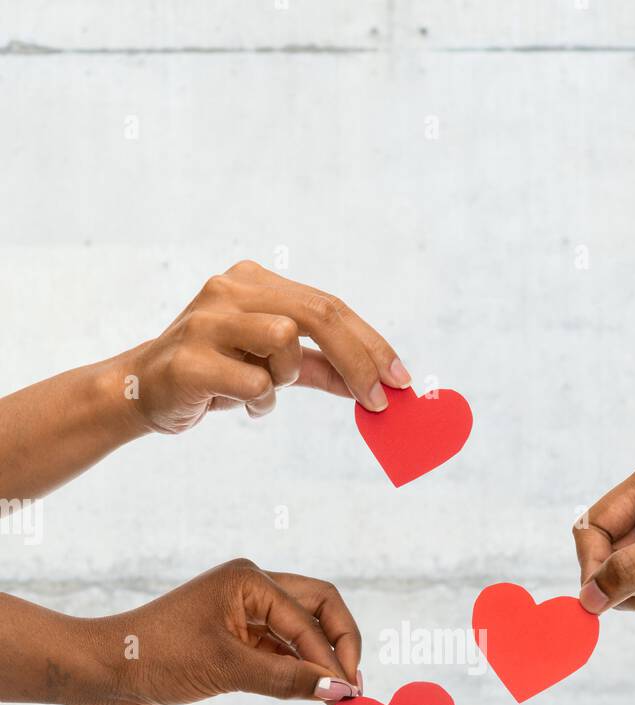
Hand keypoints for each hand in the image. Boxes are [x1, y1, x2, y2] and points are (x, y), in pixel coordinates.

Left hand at [88, 559, 361, 704]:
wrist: (107, 669)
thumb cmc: (157, 657)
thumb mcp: (227, 670)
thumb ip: (287, 680)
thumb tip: (338, 690)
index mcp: (250, 580)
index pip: (311, 615)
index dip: (333, 655)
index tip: (348, 693)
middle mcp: (251, 589)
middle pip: (318, 609)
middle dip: (338, 645)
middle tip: (352, 686)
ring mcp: (243, 614)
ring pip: (301, 633)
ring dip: (319, 661)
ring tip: (337, 697)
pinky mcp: (235, 640)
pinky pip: (280, 651)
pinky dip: (297, 671)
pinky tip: (310, 694)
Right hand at [122, 260, 410, 432]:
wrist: (141, 392)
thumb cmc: (213, 376)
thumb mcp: (272, 367)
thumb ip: (320, 369)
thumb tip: (374, 387)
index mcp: (254, 281)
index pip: (329, 306)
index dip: (370, 344)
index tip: (400, 381)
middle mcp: (231, 288)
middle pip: (317, 315)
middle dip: (359, 360)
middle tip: (381, 401)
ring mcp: (206, 318)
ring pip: (284, 343)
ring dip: (283, 379)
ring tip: (255, 389)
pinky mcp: (189, 357)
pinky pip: (254, 383)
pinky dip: (257, 401)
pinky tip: (235, 402)